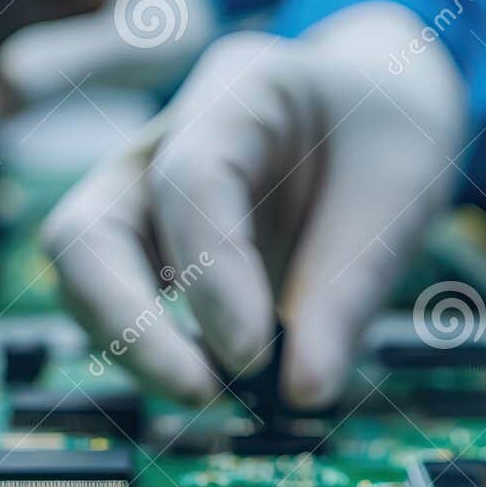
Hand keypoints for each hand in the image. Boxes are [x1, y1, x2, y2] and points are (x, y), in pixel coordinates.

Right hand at [41, 3, 464, 407]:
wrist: (374, 116)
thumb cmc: (385, 139)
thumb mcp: (400, 197)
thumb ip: (349, 291)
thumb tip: (304, 393)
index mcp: (242, 92)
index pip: (190, 177)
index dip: (213, 274)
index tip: (253, 357)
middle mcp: (167, 138)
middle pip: (89, 229)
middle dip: (130, 325)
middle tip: (202, 391)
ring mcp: (144, 192)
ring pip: (85, 272)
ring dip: (134, 348)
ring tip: (215, 394)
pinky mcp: (150, 246)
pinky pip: (119, 303)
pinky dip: (156, 352)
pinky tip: (217, 379)